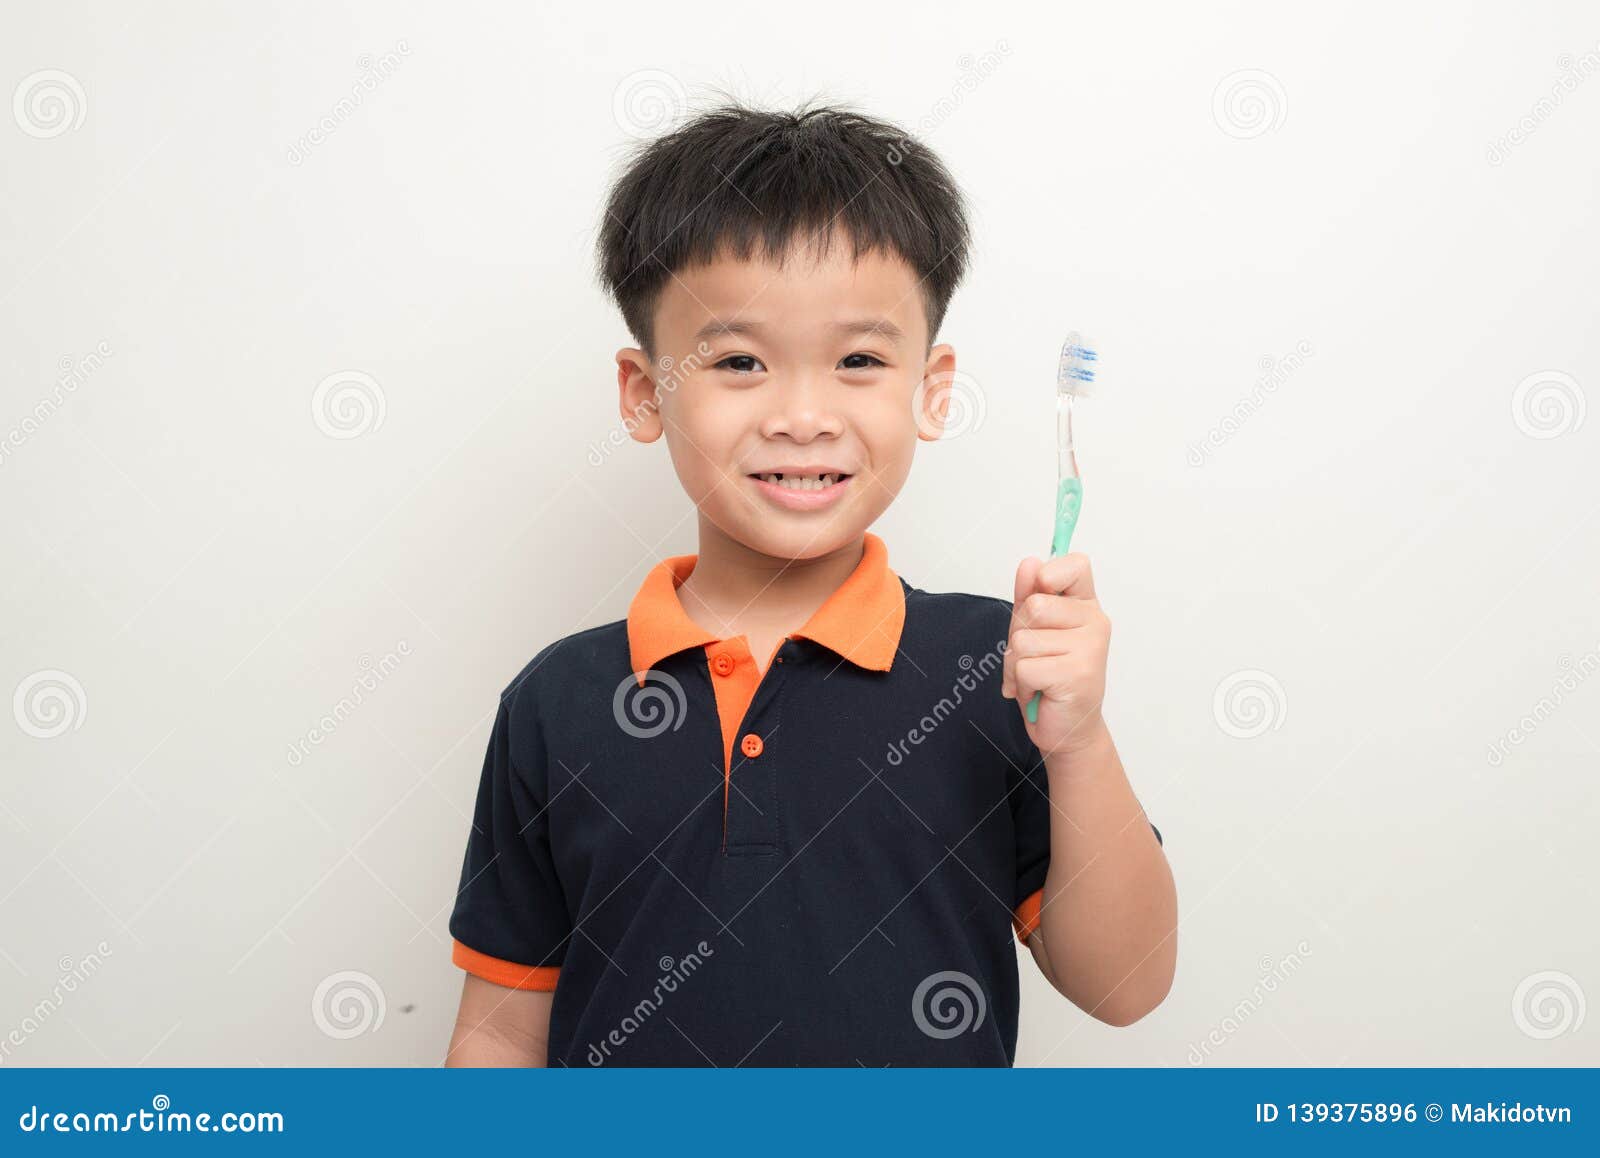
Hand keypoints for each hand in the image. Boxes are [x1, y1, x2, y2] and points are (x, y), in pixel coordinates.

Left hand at [1000, 553, 1110, 756]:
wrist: (1066, 729)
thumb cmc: (1049, 677)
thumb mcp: (1033, 629)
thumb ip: (1029, 595)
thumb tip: (1029, 563)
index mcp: (1086, 606)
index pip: (1076, 565)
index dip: (1050, 573)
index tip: (1043, 587)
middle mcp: (1094, 623)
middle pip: (1034, 606)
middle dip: (1019, 634)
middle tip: (1034, 655)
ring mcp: (1089, 648)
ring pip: (1023, 639)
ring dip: (1017, 664)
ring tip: (1037, 677)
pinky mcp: (1077, 674)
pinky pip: (1024, 667)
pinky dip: (1021, 684)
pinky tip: (1040, 692)